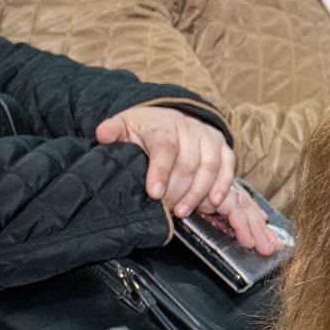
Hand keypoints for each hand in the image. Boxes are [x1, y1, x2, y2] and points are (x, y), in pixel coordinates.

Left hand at [94, 104, 272, 252]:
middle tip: (167, 210)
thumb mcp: (124, 126)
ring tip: (184, 211)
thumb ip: (112, 131)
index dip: (160, 170)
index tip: (155, 193)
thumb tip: (102, 134)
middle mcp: (190, 129)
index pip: (165, 146)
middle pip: (189, 162)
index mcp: (164, 125)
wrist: (169, 119)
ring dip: (199, 192)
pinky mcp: (223, 148)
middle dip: (178, 190)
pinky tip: (214, 202)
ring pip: (210, 166)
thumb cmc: (145, 129)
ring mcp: (209, 138)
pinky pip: (228, 167)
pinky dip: (222, 185)